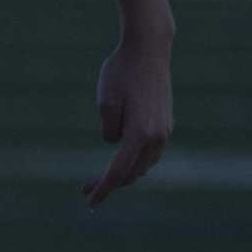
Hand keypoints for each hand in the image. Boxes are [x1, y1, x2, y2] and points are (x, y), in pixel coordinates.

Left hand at [84, 37, 172, 206]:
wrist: (149, 48)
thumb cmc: (121, 71)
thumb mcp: (105, 102)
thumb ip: (109, 130)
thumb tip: (114, 144)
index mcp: (140, 134)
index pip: (118, 172)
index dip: (103, 189)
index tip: (89, 203)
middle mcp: (157, 136)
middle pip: (131, 173)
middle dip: (109, 184)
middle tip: (84, 189)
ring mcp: (165, 130)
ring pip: (143, 165)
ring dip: (124, 174)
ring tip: (100, 178)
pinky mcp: (166, 122)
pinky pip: (150, 152)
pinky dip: (135, 162)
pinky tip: (121, 161)